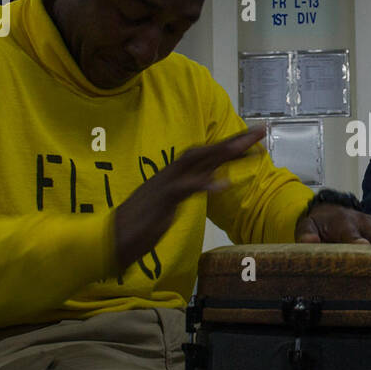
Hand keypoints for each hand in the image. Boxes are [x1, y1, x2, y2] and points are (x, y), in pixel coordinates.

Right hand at [113, 126, 264, 271]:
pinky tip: (222, 185)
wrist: (108, 239)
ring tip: (248, 147)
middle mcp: (171, 174)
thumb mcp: (170, 204)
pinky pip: (183, 189)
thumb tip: (208, 180)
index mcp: (174, 175)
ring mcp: (165, 185)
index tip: (254, 139)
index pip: (206, 155)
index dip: (230, 145)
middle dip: (235, 140)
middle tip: (262, 130)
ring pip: (197, 161)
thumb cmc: (138, 225)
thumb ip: (187, 189)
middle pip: (207, 151)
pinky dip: (202, 185)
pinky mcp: (160, 200)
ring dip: (223, 152)